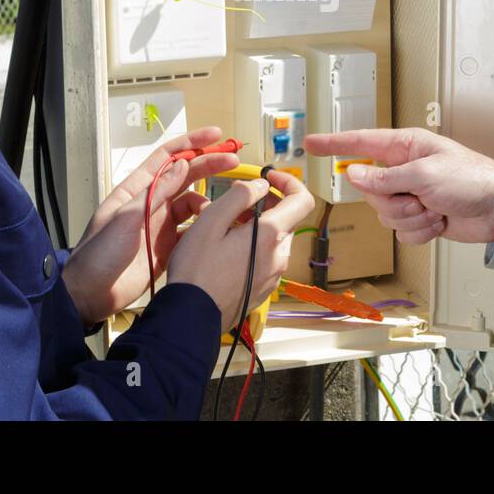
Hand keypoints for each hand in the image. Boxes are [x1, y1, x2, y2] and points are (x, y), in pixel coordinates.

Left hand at [61, 126, 239, 326]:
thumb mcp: (127, 218)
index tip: (215, 135)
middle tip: (234, 160)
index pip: (168, 157)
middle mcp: (151, 203)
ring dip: (209, 201)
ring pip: (192, 204)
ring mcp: (160, 225)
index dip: (192, 143)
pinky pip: (193, 232)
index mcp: (137, 189)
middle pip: (185, 176)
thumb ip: (157, 192)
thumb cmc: (98, 254)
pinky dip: (206, 228)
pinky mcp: (168, 248)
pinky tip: (217, 228)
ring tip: (224, 207)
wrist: (90, 295)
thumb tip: (183, 165)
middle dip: (209, 165)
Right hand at [167, 169, 314, 333]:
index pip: (302, 200)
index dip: (289, 182)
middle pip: (287, 219)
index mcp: (269, 236)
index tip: (269, 177)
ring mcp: (273, 275)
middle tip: (236, 203)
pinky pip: (267, 258)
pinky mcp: (264, 288)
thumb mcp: (210, 222)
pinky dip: (254, 246)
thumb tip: (261, 185)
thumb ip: (239, 196)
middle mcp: (278, 256)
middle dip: (266, 204)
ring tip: (226, 227)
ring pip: (275, 239)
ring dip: (258, 225)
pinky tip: (228, 250)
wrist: (191, 317)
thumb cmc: (197, 270)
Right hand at [303, 128, 493, 244]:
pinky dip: (421, 231)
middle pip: (370, 190)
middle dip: (393, 201)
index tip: (311, 144)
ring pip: (385, 214)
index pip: (360, 143)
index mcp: (405, 147)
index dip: (334, 144)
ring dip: (411, 218)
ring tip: (434, 209)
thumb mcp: (425, 174)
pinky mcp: (419, 217)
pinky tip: (439, 222)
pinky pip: (402, 231)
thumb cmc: (471, 179)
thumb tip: (353, 174)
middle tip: (418, 198)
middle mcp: (404, 169)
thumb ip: (385, 177)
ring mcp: (411, 194)